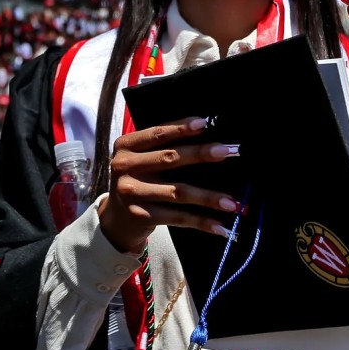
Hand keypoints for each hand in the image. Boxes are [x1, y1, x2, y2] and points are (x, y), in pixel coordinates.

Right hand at [96, 116, 240, 253]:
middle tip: (229, 151)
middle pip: (169, 158)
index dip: (181, 127)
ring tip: (232, 202)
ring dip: (209, 197)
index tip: (205, 123)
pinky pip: (177, 217)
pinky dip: (201, 221)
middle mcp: (124, 167)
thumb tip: (207, 138)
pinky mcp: (141, 216)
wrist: (116, 219)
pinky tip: (220, 225)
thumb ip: (161, 147)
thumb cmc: (139, 180)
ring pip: (178, 192)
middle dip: (202, 154)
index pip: (157, 133)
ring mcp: (132, 193)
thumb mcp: (140, 159)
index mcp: (125, 146)